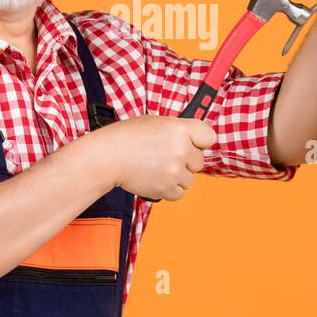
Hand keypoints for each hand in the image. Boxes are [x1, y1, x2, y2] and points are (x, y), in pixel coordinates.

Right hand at [87, 116, 215, 201]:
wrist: (108, 156)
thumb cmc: (127, 137)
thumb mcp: (156, 123)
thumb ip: (178, 131)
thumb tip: (194, 141)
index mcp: (180, 128)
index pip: (209, 137)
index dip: (201, 142)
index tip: (195, 145)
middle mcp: (181, 149)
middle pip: (199, 162)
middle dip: (186, 162)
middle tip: (165, 157)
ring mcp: (175, 170)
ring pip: (189, 180)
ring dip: (177, 177)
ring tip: (156, 168)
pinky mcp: (167, 188)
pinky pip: (179, 193)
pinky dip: (168, 190)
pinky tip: (154, 178)